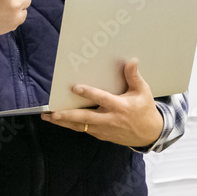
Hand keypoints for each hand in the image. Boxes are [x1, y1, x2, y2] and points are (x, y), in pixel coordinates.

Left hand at [40, 59, 162, 147]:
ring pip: (80, 126)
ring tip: (47, 117)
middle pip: (85, 118)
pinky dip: (71, 125)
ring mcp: (104, 129)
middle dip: (67, 115)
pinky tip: (59, 121)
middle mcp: (109, 119)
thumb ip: (134, 76)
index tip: (74, 88)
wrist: (149, 134)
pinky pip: (83, 130)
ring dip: (63, 122)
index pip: (102, 99)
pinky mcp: (101, 135)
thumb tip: (132, 60)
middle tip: (52, 113)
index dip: (88, 93)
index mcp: (119, 107)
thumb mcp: (142, 92)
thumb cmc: (144, 109)